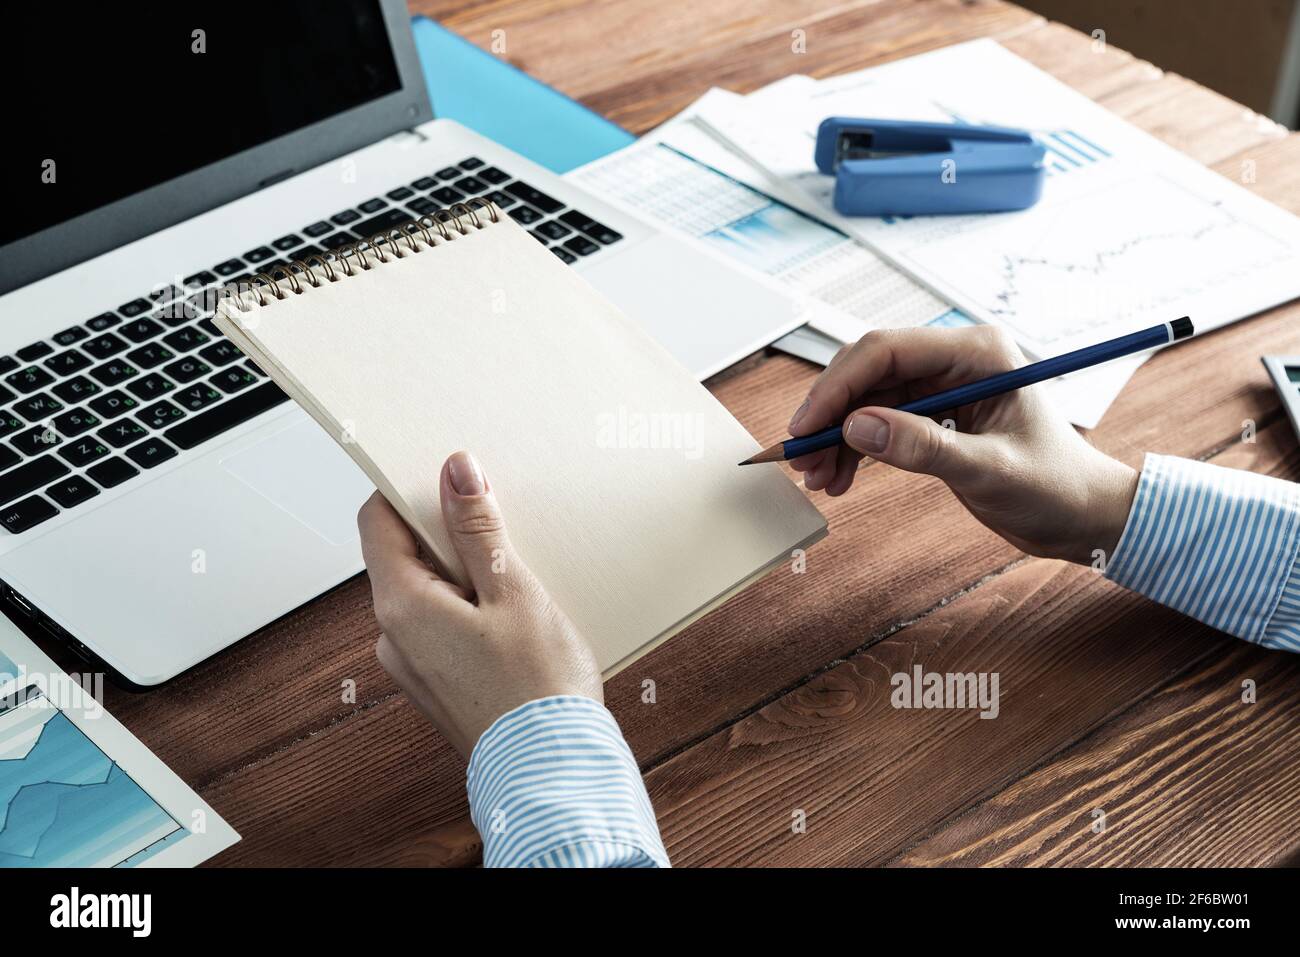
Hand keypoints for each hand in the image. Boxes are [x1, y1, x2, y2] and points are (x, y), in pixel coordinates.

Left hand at [358, 450, 601, 757]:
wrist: (553, 771)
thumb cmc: (538, 687)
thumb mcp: (514, 590)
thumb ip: (479, 529)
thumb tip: (455, 472)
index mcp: (402, 606)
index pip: (376, 522)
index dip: (406, 490)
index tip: (446, 474)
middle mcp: (393, 635)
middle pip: (403, 555)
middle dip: (447, 530)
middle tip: (498, 523)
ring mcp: (412, 663)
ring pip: (426, 590)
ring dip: (464, 570)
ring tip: (516, 574)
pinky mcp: (436, 682)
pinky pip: (441, 624)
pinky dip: (469, 605)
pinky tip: (513, 613)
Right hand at [787, 326, 1137, 564]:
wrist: (1082, 515)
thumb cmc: (1056, 487)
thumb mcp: (990, 471)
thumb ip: (924, 448)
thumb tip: (857, 429)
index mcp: (977, 353)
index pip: (887, 350)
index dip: (838, 387)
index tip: (807, 427)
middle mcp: (955, 361)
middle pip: (867, 372)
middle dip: (829, 414)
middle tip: (801, 458)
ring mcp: (942, 387)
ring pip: (865, 400)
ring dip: (835, 438)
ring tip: (817, 478)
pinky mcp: (934, 416)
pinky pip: (877, 423)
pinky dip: (853, 450)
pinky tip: (840, 479)